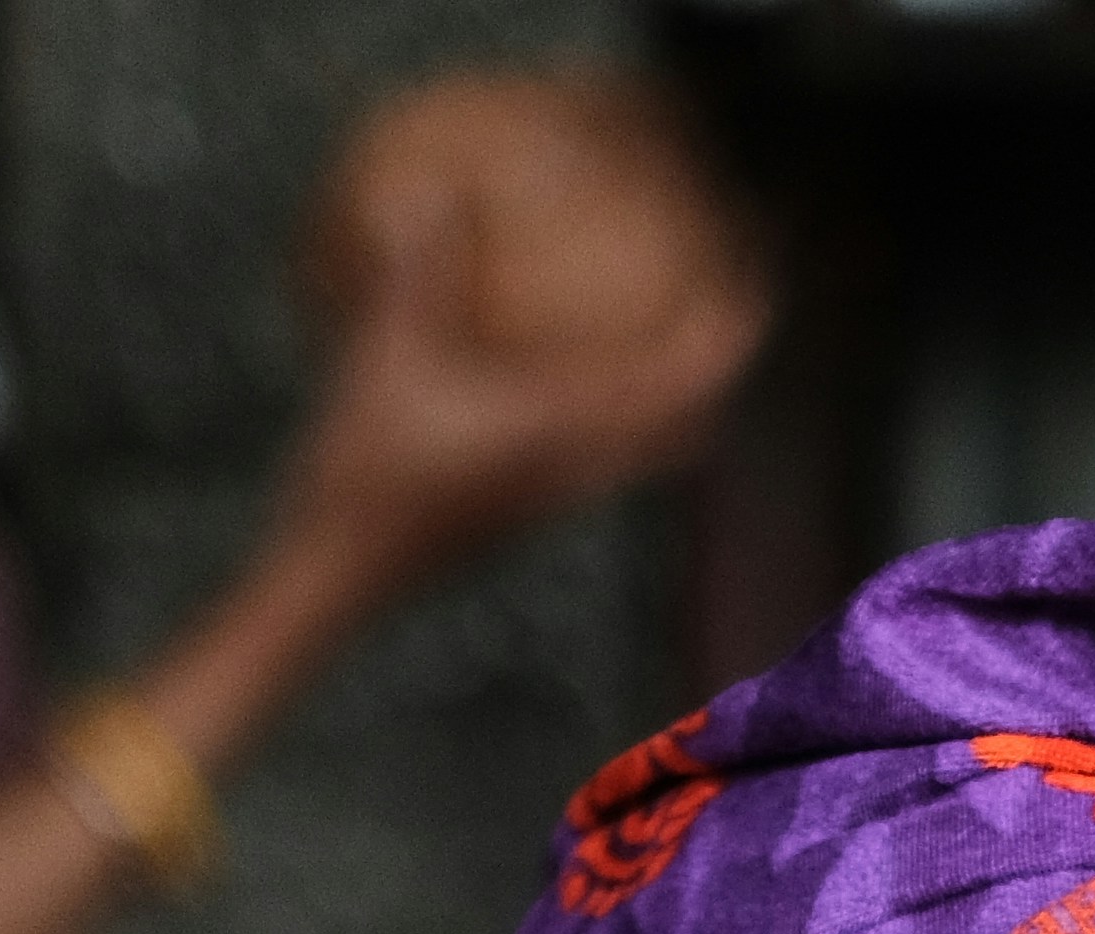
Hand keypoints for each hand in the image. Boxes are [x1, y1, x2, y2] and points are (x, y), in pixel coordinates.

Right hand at [269, 69, 767, 607]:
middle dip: (717, 374)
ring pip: (644, 449)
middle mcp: (578, 475)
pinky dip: (613, 415)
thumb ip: (419, 272)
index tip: (757, 297)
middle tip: (731, 317)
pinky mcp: (520, 509)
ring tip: (672, 347)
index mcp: (567, 437)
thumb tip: (437, 195)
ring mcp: (553, 499)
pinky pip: (595, 455)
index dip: (728, 344)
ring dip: (672, 402)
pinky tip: (569, 382)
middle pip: (684, 427)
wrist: (337, 578)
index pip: (680, 390)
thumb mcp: (383, 356)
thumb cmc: (361, 476)